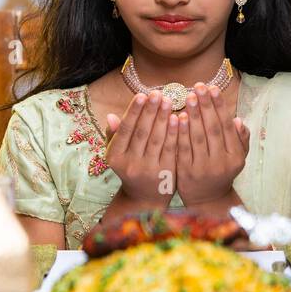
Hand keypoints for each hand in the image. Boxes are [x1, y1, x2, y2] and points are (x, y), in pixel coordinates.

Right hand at [104, 90, 176, 207]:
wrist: (145, 198)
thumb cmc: (131, 168)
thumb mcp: (117, 154)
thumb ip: (114, 135)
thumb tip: (111, 116)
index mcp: (115, 157)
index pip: (125, 130)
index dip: (133, 112)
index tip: (141, 95)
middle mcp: (130, 164)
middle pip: (141, 132)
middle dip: (150, 111)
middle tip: (158, 93)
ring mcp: (148, 169)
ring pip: (157, 139)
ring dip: (163, 118)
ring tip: (169, 101)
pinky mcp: (166, 173)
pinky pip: (171, 149)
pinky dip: (175, 133)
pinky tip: (179, 118)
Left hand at [175, 82, 248, 206]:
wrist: (207, 200)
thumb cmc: (221, 172)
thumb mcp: (236, 158)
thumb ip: (239, 140)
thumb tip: (238, 120)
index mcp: (235, 155)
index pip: (226, 126)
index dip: (219, 106)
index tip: (212, 88)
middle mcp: (222, 161)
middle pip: (213, 129)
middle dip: (206, 106)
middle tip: (198, 87)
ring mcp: (204, 168)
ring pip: (198, 137)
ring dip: (193, 116)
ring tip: (188, 97)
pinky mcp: (187, 173)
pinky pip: (183, 149)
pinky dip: (181, 133)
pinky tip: (177, 118)